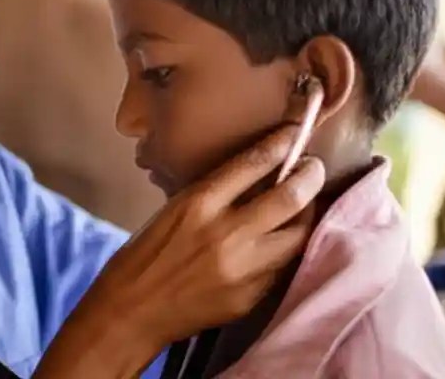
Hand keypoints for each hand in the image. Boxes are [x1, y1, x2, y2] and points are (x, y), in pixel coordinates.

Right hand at [36, 107, 325, 377]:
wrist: (131, 311)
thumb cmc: (146, 254)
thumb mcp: (174, 209)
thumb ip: (216, 193)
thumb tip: (258, 174)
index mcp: (200, 203)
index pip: (255, 162)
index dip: (283, 142)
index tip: (295, 133)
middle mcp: (226, 233)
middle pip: (290, 197)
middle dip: (310, 176)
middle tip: (313, 168)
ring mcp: (242, 268)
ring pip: (299, 235)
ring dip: (307, 214)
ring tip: (306, 204)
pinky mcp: (251, 296)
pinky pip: (283, 266)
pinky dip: (287, 248)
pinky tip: (285, 240)